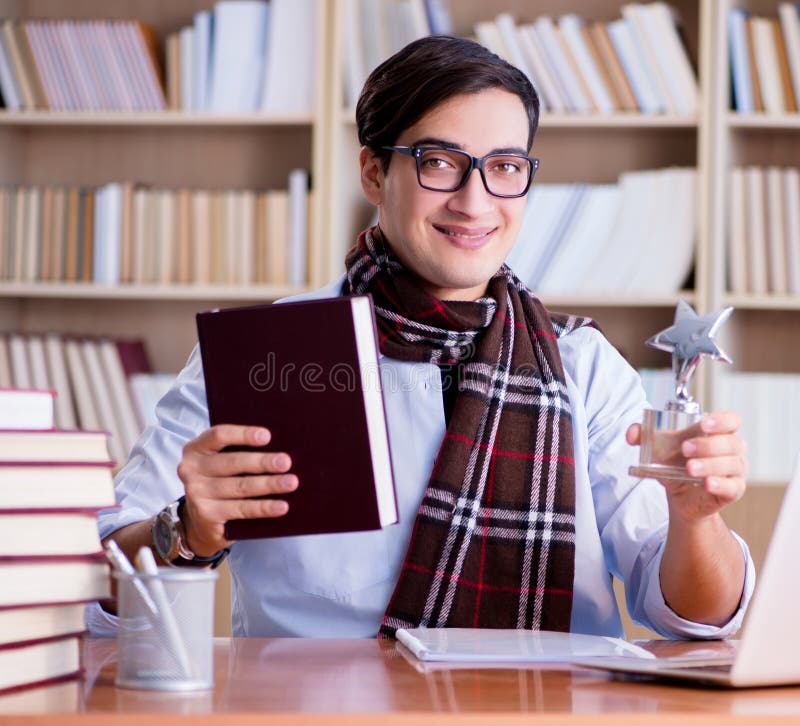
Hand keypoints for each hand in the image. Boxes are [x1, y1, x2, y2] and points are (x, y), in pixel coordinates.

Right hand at [176, 425, 297, 555]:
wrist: (202, 521)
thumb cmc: (222, 480)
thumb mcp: (223, 462)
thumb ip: (240, 451)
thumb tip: (279, 446)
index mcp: (196, 448)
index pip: (219, 435)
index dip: (243, 435)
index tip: (267, 436)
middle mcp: (191, 469)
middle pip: (232, 462)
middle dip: (262, 462)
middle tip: (286, 462)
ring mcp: (197, 494)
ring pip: (240, 486)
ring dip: (269, 484)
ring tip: (291, 482)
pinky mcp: (207, 515)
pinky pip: (241, 509)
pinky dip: (264, 507)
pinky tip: (282, 506)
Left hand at [626, 411, 746, 520]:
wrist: (680, 495)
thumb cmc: (676, 464)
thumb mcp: (660, 449)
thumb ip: (644, 437)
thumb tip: (631, 434)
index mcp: (718, 433)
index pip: (732, 420)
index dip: (722, 420)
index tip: (703, 424)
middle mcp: (732, 450)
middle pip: (732, 442)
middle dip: (708, 445)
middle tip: (685, 448)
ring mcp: (735, 471)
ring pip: (733, 464)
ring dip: (710, 464)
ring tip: (689, 468)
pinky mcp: (733, 490)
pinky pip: (733, 486)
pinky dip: (720, 484)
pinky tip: (707, 483)